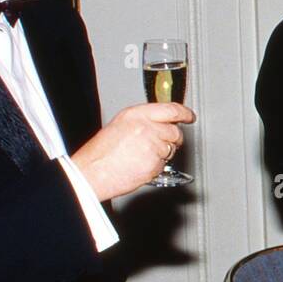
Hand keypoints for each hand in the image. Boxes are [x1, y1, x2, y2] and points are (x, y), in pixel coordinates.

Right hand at [72, 103, 195, 200]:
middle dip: (172, 140)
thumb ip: (142, 122)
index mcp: (136, 114)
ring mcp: (152, 145)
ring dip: (161, 155)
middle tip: (160, 145)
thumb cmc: (101, 153)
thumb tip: (159, 124)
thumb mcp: (120, 125)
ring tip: (140, 157)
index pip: (170, 109)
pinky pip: (163, 165)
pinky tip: (139, 165)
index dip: (184, 113)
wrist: (92, 172)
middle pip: (174, 131)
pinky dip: (155, 167)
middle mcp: (146, 127)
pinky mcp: (154, 162)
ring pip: (170, 149)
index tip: (190, 116)